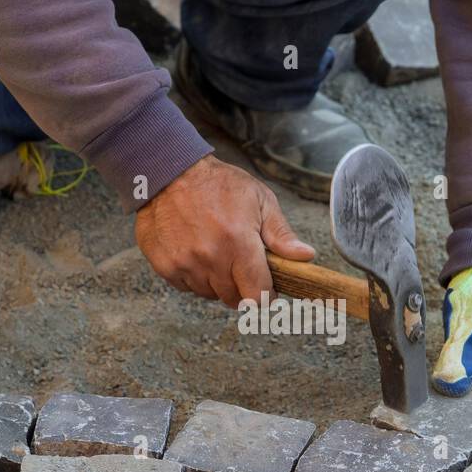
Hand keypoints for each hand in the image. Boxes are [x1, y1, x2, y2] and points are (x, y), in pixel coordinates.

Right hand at [135, 155, 314, 307]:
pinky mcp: (165, 266)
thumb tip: (305, 257)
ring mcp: (185, 264)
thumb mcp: (259, 200)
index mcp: (238, 242)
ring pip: (210, 294)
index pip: (257, 295)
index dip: (265, 295)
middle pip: (234, 299)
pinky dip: (195, 277)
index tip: (266, 287)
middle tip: (240, 263)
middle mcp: (210, 258)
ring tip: (216, 253)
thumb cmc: (218, 184)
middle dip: (242, 287)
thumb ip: (282, 234)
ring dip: (217, 282)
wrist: (170, 171)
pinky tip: (196, 252)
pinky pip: (187, 287)